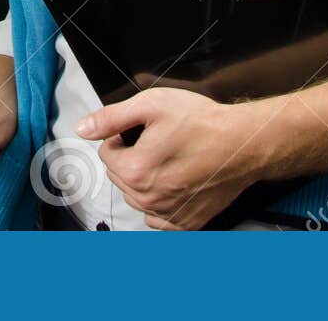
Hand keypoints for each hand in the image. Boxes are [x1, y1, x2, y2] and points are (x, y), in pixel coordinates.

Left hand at [76, 89, 259, 229]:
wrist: (244, 143)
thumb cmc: (202, 122)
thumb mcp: (151, 104)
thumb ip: (111, 118)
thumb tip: (82, 128)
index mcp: (134, 170)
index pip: (107, 153)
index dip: (123, 136)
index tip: (145, 130)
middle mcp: (148, 199)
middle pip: (120, 176)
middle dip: (132, 158)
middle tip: (159, 142)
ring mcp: (168, 214)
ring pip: (137, 196)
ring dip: (144, 179)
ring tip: (170, 160)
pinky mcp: (187, 223)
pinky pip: (158, 217)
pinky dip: (160, 202)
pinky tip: (175, 184)